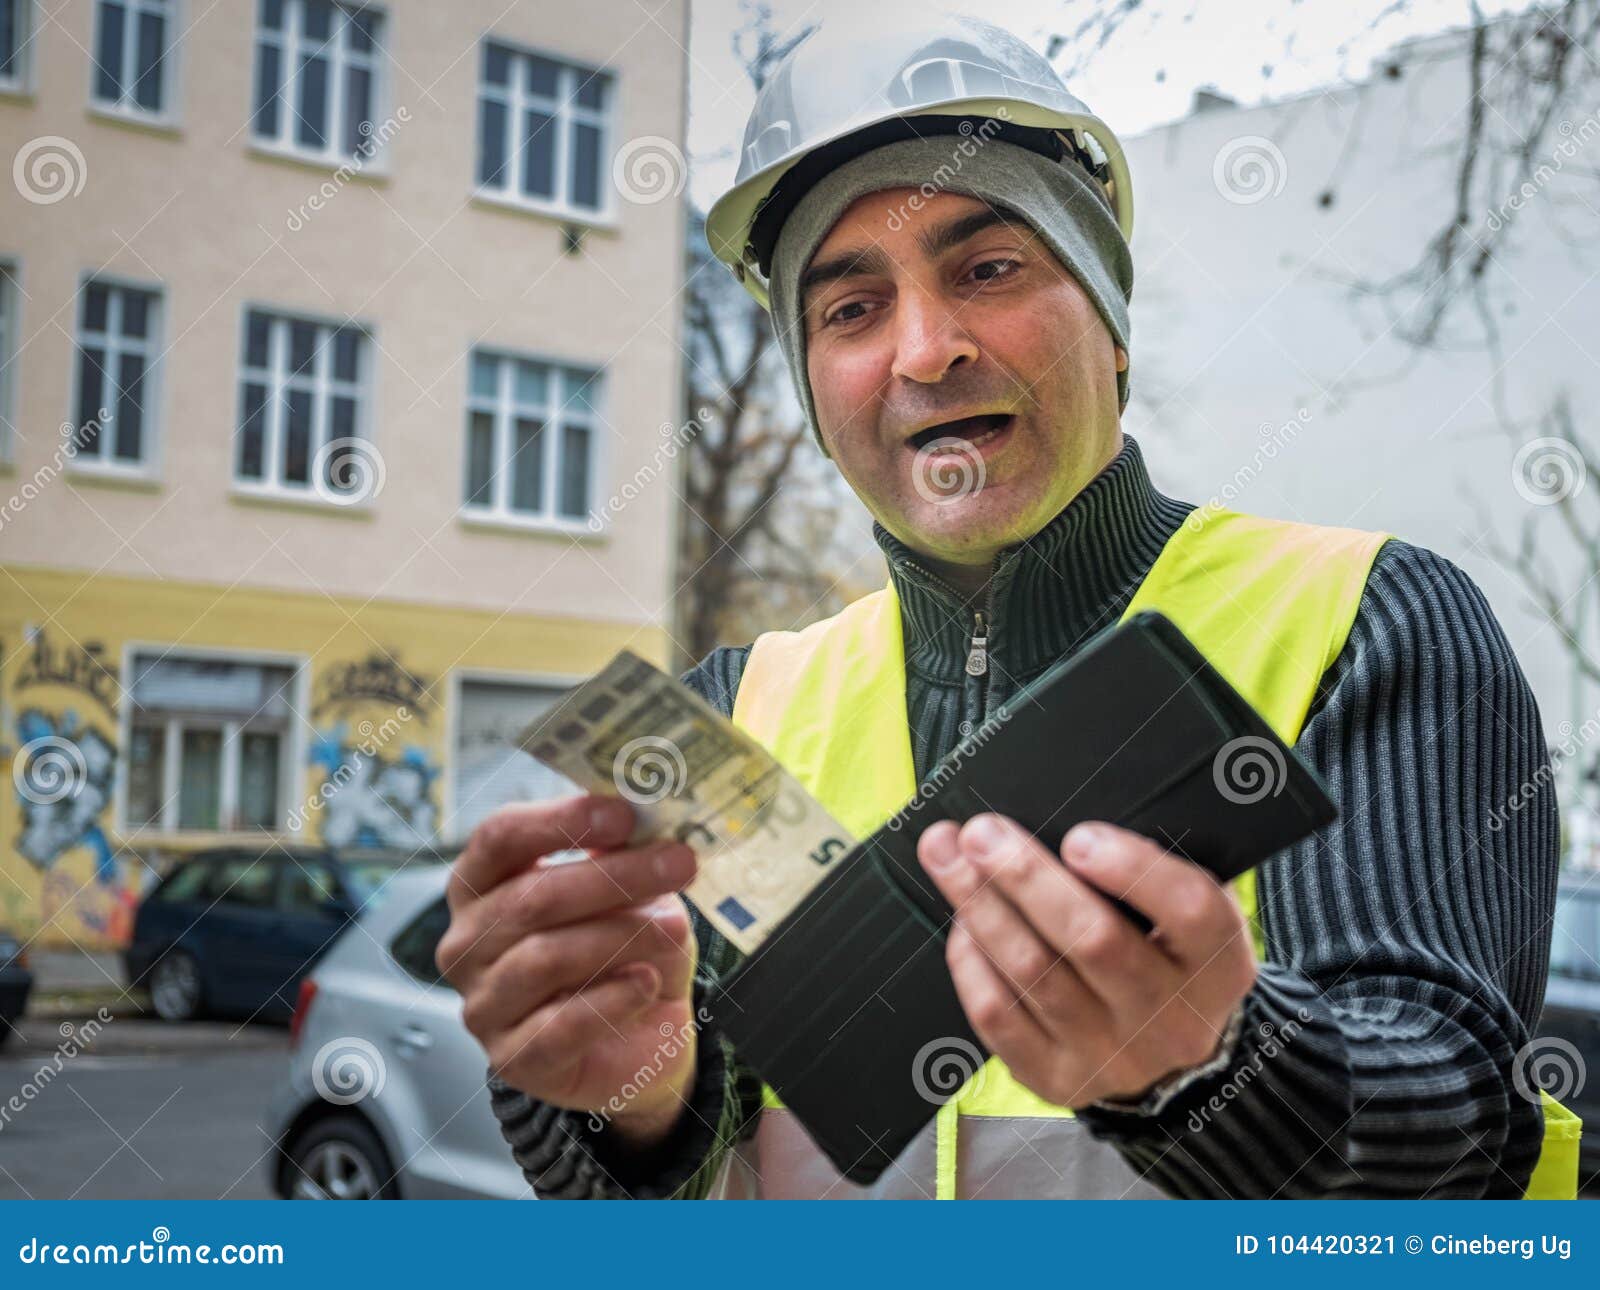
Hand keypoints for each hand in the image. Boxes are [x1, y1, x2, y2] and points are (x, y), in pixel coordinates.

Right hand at [437, 793, 699, 1148]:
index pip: (500, 838)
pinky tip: (646, 983)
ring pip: (545, 958)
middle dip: (613, 877)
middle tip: (678, 864)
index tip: (625, 813)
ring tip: (674, 931)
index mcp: (480, 885)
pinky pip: (559, 1024)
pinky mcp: (512, 1058)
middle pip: (531, 897)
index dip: (562, 821)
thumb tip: (645, 816)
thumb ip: (621, 855)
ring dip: (621, 937)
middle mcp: (466, 942)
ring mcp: (483, 1004)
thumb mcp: (629, 892)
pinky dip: (612, 998)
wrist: (638, 1039)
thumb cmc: (622, 949)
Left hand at [916, 814, 1254, 1107]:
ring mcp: (1110, 1054)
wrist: (1174, 1070)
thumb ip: (1152, 873)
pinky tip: (963, 923)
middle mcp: (1169, 1016)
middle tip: (980, 832)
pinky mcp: (1057, 1077)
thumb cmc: (1170, 963)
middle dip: (1025, 877)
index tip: (1078, 836)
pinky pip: (998, 1016)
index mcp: (1217, 963)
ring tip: (947, 857)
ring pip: (1033, 972)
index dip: (1133, 870)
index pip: (1189, 912)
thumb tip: (1067, 818)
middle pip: (1093, 940)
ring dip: (980, 906)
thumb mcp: (1191, 921)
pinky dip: (971, 961)